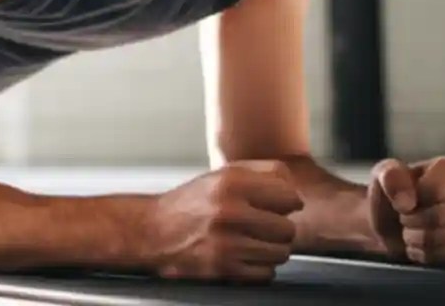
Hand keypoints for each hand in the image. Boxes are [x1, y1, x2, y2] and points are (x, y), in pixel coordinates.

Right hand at [148, 160, 302, 282]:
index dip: (286, 202)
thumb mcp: (221, 175)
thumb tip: (292, 183)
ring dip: (270, 250)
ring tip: (251, 241)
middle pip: (288, 228)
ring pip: (281, 253)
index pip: (289, 195)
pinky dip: (259, 267)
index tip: (276, 205)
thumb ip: (260, 172)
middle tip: (261, 226)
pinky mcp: (224, 269)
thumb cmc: (190, 203)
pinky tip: (243, 255)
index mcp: (231, 181)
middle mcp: (229, 210)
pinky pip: (266, 273)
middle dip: (278, 229)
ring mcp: (227, 242)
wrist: (152, 232)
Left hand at [368, 156, 444, 264]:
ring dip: (418, 237)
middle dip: (415, 219)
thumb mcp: (382, 175)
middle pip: (443, 214)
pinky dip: (427, 252)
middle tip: (403, 216)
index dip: (420, 194)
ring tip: (408, 229)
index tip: (406, 198)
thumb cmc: (389, 195)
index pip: (440, 184)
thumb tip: (407, 200)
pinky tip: (418, 244)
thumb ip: (390, 175)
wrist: (385, 225)